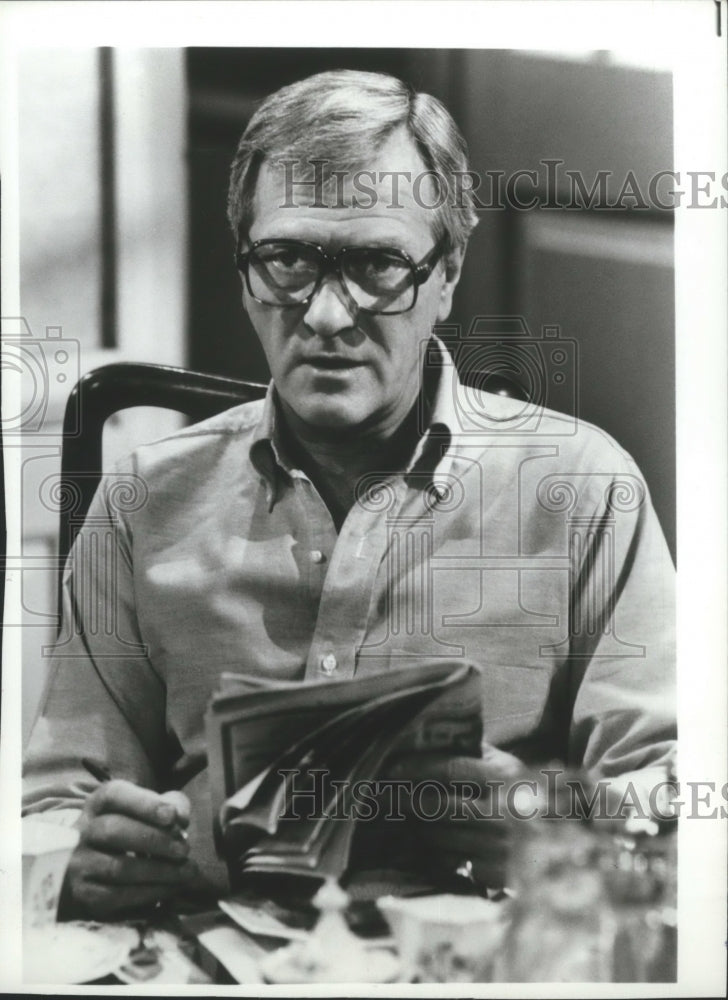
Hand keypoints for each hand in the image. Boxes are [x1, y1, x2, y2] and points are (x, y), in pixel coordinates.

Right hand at [62, 780, 199, 918]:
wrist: (95, 871)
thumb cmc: (130, 831)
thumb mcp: (147, 811)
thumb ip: (169, 805)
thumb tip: (180, 819)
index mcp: (98, 804)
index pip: (114, 795)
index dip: (144, 803)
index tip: (172, 816)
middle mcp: (81, 832)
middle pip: (113, 830)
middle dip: (154, 839)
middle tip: (184, 849)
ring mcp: (79, 864)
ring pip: (117, 867)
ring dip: (159, 870)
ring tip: (187, 871)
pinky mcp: (84, 894)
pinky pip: (117, 895)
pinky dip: (150, 892)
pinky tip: (172, 887)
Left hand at [385, 745, 523, 889]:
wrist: (556, 838)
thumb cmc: (516, 792)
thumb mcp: (502, 766)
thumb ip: (470, 754)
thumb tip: (421, 739)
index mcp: (505, 777)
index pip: (451, 769)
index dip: (417, 768)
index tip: (389, 769)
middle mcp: (505, 812)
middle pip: (440, 806)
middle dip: (405, 801)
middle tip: (377, 797)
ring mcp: (501, 846)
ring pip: (439, 835)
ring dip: (413, 827)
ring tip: (393, 817)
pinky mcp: (495, 874)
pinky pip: (448, 862)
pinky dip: (429, 852)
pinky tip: (418, 842)